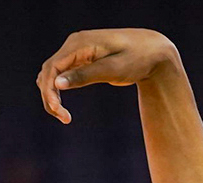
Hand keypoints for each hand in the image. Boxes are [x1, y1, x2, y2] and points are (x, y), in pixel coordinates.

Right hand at [36, 28, 177, 123]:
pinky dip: (58, 91)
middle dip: (50, 96)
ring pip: (52, 75)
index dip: (49, 90)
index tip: (58, 111)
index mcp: (79, 43)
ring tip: (64, 117)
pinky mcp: (81, 60)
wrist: (153, 52)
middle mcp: (74, 45)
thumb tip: (57, 84)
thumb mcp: (113, 69)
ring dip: (51, 95)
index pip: (52, 67)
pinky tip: (64, 107)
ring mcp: (76, 51)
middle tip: (63, 118)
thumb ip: (85, 76)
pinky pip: (62, 75)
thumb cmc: (137, 58)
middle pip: (48, 72)